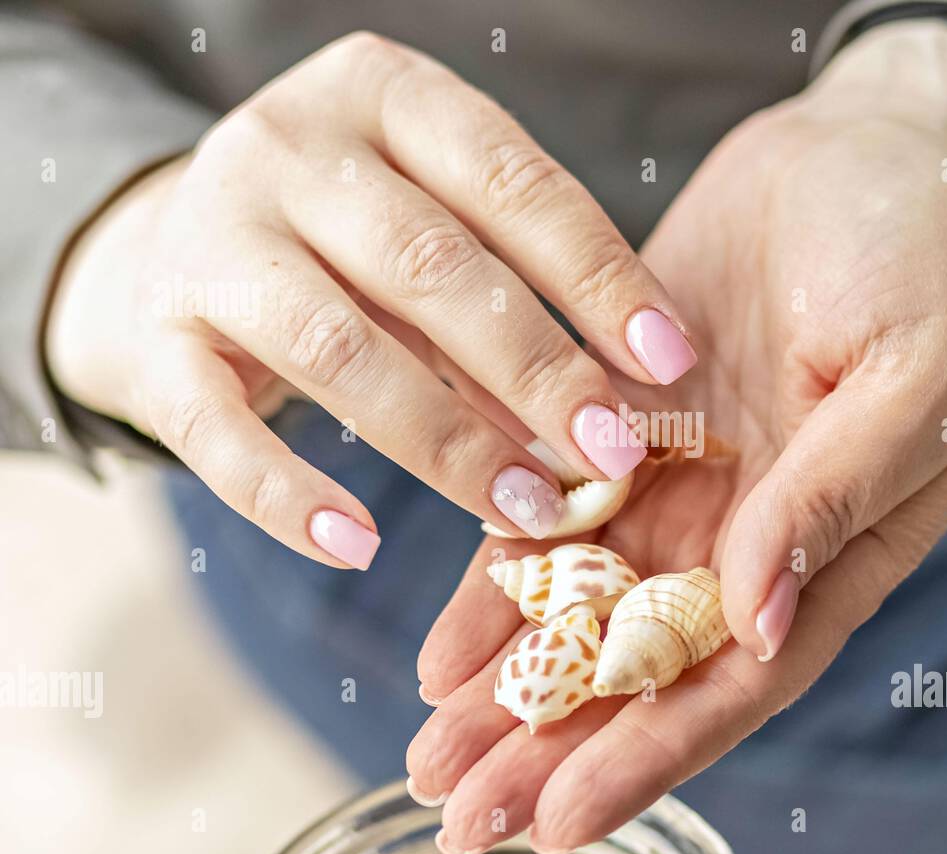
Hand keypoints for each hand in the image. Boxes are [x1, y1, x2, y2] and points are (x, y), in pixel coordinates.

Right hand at [45, 31, 695, 568]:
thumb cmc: (354, 240)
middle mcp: (287, 149)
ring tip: (531, 512)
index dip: (599, 276)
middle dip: (538, 370)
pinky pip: (216, 432)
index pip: (512, 183)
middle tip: (614, 455)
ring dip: (446, 443)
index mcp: (383, 94)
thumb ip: (515, 296)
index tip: (671, 361)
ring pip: (337, 350)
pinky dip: (290, 496)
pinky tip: (361, 545)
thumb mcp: (437, 229)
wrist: (177, 243)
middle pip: (432, 267)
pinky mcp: (154, 341)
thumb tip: (620, 407)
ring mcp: (208, 241)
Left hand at [407, 21, 946, 853]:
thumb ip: (835, 499)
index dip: (651, 753)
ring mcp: (681, 487)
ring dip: (508, 692)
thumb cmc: (923, 260)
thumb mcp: (913, 376)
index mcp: (832, 549)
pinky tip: (442, 651)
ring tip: (432, 762)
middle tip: (463, 821)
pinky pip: (549, 517)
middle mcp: (747, 539)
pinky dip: (496, 586)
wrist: (869, 152)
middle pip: (642, 669)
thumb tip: (757, 623)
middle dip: (554, 749)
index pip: (736, 679)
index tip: (564, 820)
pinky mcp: (618, 427)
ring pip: (580, 613)